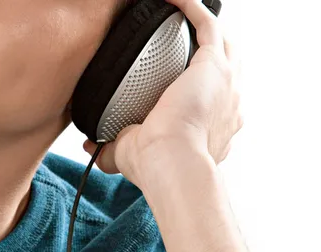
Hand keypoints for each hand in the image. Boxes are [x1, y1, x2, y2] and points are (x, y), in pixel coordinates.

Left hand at [83, 0, 242, 188]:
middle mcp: (229, 105)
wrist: (171, 162)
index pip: (213, 100)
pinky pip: (207, 22)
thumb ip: (111, 150)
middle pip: (226, 65)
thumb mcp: (130, 155)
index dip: (200, 86)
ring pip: (221, 41)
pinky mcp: (215, 64)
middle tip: (180, 39)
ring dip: (200, 23)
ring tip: (176, 12)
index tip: (179, 79)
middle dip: (207, 50)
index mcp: (215, 127)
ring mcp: (227, 84)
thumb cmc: (156, 166)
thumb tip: (91, 147)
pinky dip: (191, 8)